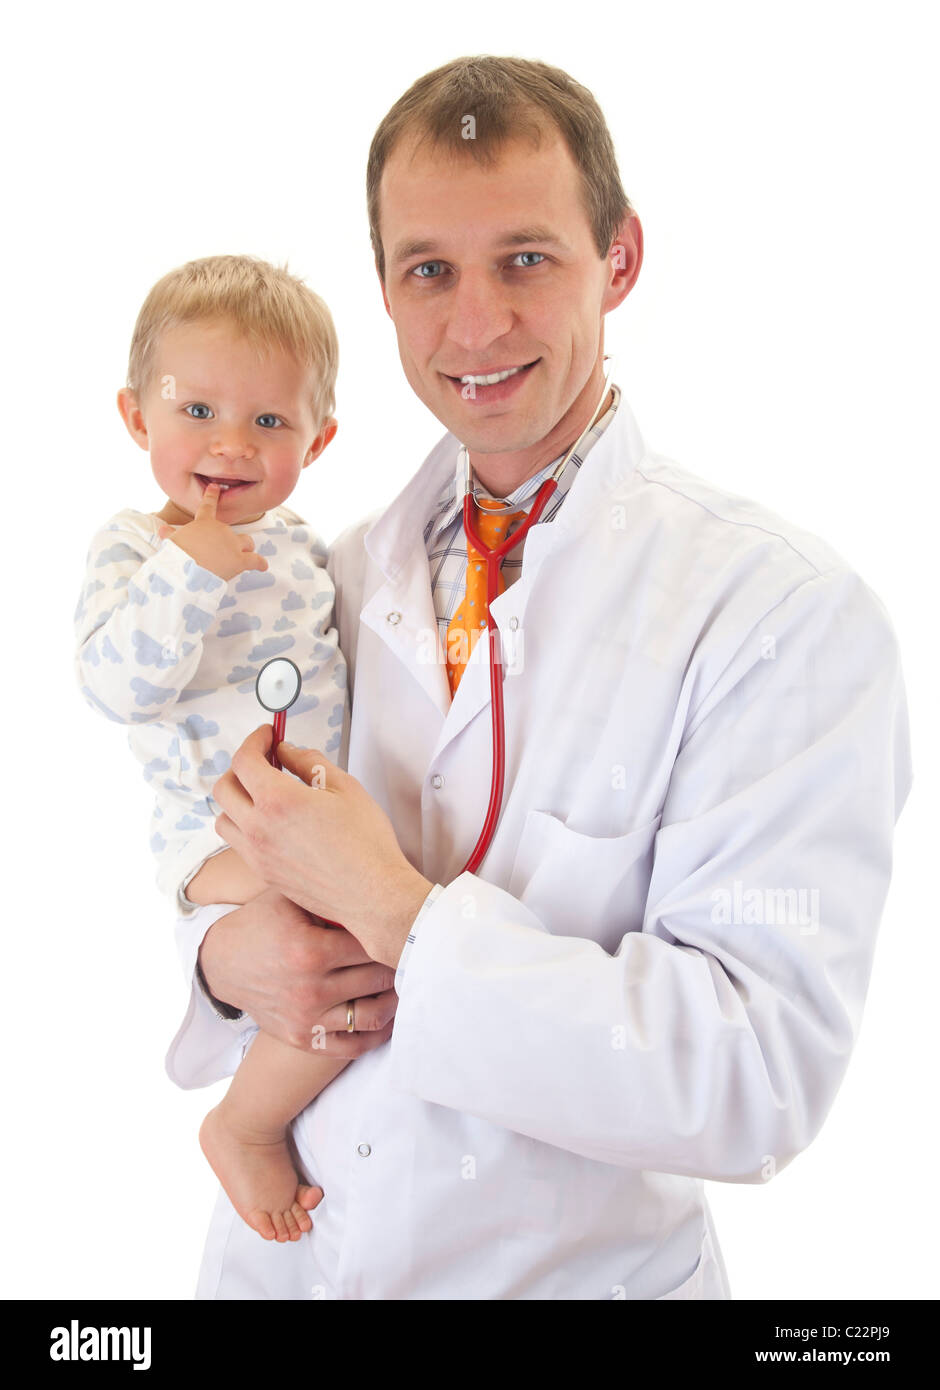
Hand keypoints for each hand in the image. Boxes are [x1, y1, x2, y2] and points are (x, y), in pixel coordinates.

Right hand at [157, 482, 268, 581]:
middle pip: (233, 532)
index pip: (208, 505)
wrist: (186, 570)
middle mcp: (222, 530)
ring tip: (243, 557)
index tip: (215, 488)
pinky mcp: (240, 560)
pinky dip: (260, 564)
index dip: (212, 496)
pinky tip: (263, 566)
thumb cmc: (176, 554)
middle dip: (232, 541)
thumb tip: (161, 530)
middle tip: (224, 551)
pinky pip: (256, 560)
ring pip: (247, 543)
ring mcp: (233, 544)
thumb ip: (169, 534)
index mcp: (204, 523)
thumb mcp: (172, 541)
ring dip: (246, 549)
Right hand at [199, 886, 399, 1055]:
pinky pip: (352, 1046)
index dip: (393, 936)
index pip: (372, 945)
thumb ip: (328, 892)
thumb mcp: (287, 898)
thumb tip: (376, 881)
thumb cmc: (261, 923)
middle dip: (399, 964)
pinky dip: (376, 1034)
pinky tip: (387, 1016)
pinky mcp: (302, 1039)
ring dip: (395, 1000)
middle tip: (415, 954)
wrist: (222, 963)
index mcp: (309, 949)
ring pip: (373, 1016)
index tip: (411, 930)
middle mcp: (309, 988)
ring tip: (403, 984)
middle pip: (378, 979)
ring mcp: (306, 1018)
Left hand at [211, 724, 433, 966]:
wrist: (372, 894)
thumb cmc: (366, 842)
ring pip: (224, 817)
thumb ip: (310, 762)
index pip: (243, 760)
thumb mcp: (345, 787)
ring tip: (263, 793)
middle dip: (241, 766)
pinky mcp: (263, 873)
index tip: (268, 735)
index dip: (254, 740)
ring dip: (237, 798)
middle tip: (266, 760)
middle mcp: (258, 827)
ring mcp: (257, 854)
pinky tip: (269, 822)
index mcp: (277, 800)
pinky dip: (244, 824)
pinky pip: (237, 842)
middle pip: (224, 787)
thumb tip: (288, 751)